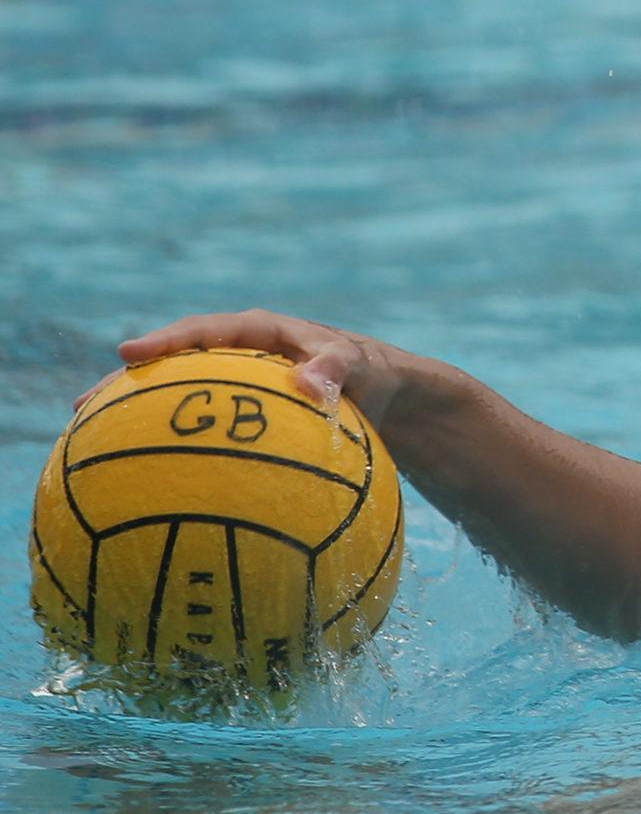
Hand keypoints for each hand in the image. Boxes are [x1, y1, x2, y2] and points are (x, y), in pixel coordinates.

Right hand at [75, 310, 406, 424]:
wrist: (384, 393)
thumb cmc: (370, 373)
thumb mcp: (359, 366)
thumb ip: (337, 368)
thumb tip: (309, 383)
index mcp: (258, 333)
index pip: (204, 330)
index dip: (166, 340)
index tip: (130, 353)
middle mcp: (237, 355)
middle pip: (172, 365)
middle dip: (128, 383)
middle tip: (84, 405)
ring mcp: (234, 387)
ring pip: (176, 397)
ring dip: (137, 417)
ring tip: (89, 445)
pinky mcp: (240, 416)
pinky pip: (202, 429)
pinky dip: (175, 448)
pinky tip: (148, 483)